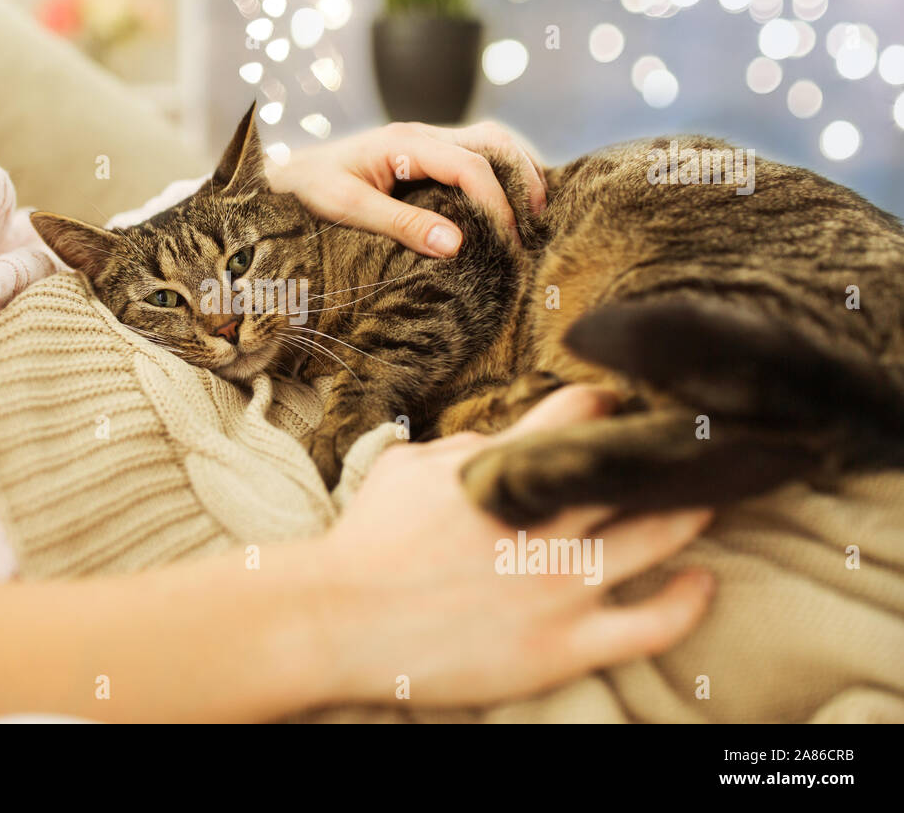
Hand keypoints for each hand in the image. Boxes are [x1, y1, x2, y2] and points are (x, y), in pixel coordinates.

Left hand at [264, 120, 547, 256]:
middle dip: (523, 178)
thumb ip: (401, 224)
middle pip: (493, 141)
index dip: (497, 204)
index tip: (509, 243)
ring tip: (534, 216)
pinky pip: (474, 157)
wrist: (281, 175)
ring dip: (517, 173)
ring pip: (490, 143)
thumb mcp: (347, 209)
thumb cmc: (306, 190)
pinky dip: (500, 177)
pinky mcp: (422, 158)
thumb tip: (456, 244)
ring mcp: (424, 143)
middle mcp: (420, 135)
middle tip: (538, 225)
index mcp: (404, 143)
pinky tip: (508, 208)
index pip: (470, 166)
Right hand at [310, 385, 715, 707]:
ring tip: (710, 496)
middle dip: (667, 449)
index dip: (606, 405)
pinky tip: (703, 580)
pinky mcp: (565, 644)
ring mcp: (561, 584)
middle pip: (636, 469)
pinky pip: (652, 623)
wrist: (339, 619)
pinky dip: (687, 600)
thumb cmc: (365, 542)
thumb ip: (460, 446)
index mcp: (502, 468)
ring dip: (692, 509)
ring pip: (659, 535)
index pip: (580, 413)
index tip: (620, 409)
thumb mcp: (404, 468)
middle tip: (690, 445)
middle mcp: (544, 519)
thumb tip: (498, 441)